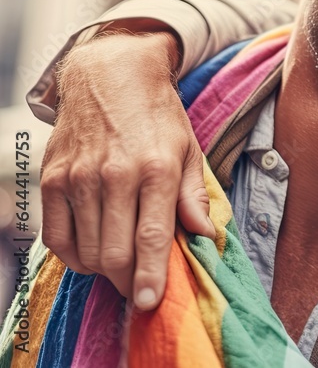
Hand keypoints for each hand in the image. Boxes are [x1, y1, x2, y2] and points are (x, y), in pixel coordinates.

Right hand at [40, 31, 214, 309]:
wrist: (110, 74)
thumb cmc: (157, 115)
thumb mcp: (189, 148)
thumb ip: (195, 196)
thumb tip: (206, 235)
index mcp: (157, 168)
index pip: (151, 238)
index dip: (149, 276)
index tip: (149, 301)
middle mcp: (116, 174)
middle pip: (116, 253)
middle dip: (128, 280)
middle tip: (138, 284)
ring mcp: (79, 177)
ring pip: (87, 250)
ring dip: (104, 268)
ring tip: (120, 262)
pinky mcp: (52, 178)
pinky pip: (57, 236)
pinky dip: (74, 254)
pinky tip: (92, 249)